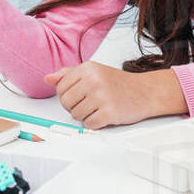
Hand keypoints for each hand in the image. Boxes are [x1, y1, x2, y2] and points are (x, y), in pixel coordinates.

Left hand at [44, 62, 182, 127]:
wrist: (146, 91)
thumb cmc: (118, 83)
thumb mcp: (93, 72)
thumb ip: (68, 74)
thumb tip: (48, 79)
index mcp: (87, 68)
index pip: (60, 89)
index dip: (67, 96)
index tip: (79, 95)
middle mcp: (93, 80)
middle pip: (65, 103)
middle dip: (75, 107)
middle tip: (90, 103)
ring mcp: (101, 96)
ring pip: (76, 115)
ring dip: (85, 116)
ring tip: (98, 108)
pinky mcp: (109, 112)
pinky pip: (89, 125)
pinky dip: (95, 123)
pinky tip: (104, 115)